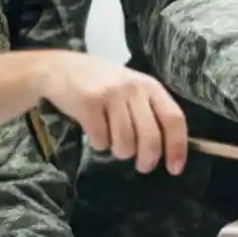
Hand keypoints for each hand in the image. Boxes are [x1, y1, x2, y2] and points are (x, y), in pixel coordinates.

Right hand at [36, 51, 188, 174]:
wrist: (60, 68)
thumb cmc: (102, 83)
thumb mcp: (132, 88)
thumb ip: (149, 110)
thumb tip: (166, 148)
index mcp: (151, 86)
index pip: (174, 118)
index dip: (177, 146)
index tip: (175, 169)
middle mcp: (134, 88)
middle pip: (151, 137)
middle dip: (148, 159)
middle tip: (142, 166)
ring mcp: (111, 94)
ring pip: (125, 143)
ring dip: (119, 151)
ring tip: (112, 141)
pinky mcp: (88, 103)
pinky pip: (100, 140)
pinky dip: (98, 144)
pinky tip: (94, 132)